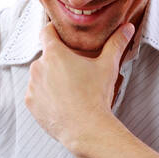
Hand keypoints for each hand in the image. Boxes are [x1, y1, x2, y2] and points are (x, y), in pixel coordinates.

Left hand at [25, 21, 134, 150]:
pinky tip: (61, 102)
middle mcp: (38, 67)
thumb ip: (116, 43)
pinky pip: (36, 94)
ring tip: (69, 90)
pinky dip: (45, 96)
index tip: (63, 37)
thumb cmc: (96, 96)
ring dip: (50, 78)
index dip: (55, 31)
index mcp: (54, 53)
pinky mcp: (30, 103)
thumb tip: (128, 27)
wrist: (86, 129)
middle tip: (74, 71)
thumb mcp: (108, 66)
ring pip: (40, 76)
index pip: (47, 31)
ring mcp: (32, 86)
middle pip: (46, 56)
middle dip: (58, 61)